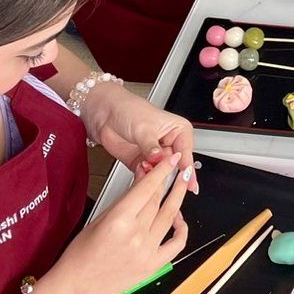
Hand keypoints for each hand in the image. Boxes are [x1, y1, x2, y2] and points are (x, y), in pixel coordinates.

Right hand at [45, 154, 189, 293]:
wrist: (77, 288)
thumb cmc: (79, 256)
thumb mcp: (99, 219)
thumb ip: (124, 200)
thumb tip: (141, 180)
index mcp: (118, 222)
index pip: (146, 189)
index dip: (161, 171)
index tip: (170, 160)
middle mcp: (136, 236)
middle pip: (157, 200)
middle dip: (166, 181)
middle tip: (172, 169)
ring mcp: (147, 251)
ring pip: (169, 216)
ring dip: (177, 198)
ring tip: (180, 185)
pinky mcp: (153, 265)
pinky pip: (177, 243)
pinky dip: (182, 229)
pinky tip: (180, 219)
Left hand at [83, 82, 197, 192]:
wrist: (105, 113)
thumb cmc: (128, 110)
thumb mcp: (144, 128)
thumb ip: (152, 147)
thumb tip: (159, 159)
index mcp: (178, 131)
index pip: (185, 153)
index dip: (186, 168)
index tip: (188, 183)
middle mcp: (169, 143)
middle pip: (174, 166)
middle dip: (168, 175)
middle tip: (163, 181)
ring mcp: (155, 154)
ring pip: (161, 173)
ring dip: (155, 178)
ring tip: (149, 177)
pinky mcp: (142, 163)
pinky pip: (147, 176)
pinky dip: (144, 180)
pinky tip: (141, 179)